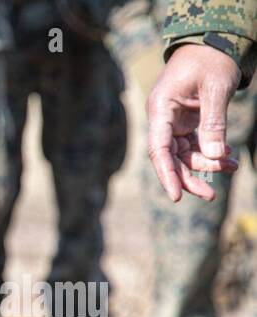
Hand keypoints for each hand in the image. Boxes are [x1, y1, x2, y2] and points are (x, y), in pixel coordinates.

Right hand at [147, 44, 240, 201]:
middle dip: (190, 178)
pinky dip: (212, 153)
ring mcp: (173, 123)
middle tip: (211, 195)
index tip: (176, 197)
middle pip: (171, 159)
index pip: (159, 150)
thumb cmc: (210, 61)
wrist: (211, 44)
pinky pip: (196, 146)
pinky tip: (230, 158)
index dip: (167, 175)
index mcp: (160, 110)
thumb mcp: (216, 89)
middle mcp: (163, 120)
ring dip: (207, 165)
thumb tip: (216, 155)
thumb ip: (214, 123)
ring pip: (185, 155)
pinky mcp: (186, 124)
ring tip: (233, 168)